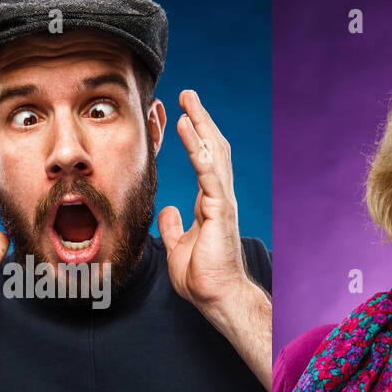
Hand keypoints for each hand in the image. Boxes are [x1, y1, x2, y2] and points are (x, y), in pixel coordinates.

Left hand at [158, 89, 250, 313]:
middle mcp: (219, 197)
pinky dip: (199, 147)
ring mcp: (222, 201)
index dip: (196, 136)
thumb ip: (173, 227)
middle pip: (212, 148)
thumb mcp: (177, 246)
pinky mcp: (220, 209)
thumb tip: (169, 209)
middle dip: (201, 119)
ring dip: (201, 124)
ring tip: (189, 99)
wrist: (216, 297)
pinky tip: (191, 127)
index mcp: (209, 203)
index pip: (204, 160)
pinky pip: (209, 172)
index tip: (185, 115)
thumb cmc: (201, 277)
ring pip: (214, 153)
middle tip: (189, 94)